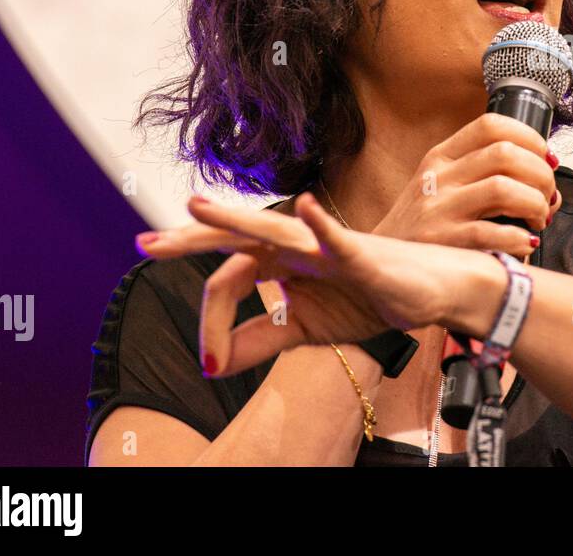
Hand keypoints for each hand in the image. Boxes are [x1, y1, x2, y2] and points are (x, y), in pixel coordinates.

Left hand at [139, 192, 453, 376]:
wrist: (427, 292)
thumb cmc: (368, 298)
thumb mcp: (304, 328)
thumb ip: (258, 338)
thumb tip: (209, 365)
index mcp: (278, 262)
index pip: (229, 282)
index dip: (215, 324)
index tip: (213, 361)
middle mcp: (295, 246)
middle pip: (235, 239)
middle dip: (190, 240)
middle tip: (145, 244)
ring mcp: (326, 244)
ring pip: (274, 229)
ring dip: (235, 219)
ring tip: (196, 207)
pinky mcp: (361, 252)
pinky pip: (338, 236)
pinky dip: (320, 223)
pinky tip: (304, 207)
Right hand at [370, 112, 562, 259]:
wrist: (382, 263)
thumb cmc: (424, 226)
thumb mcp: (442, 186)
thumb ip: (485, 175)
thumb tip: (546, 182)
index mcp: (442, 157)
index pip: (490, 125)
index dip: (530, 138)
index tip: (546, 158)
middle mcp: (438, 177)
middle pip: (505, 154)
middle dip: (540, 175)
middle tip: (547, 196)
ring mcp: (437, 209)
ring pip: (503, 188)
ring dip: (534, 204)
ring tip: (538, 220)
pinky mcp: (441, 242)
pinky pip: (491, 232)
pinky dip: (518, 238)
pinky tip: (524, 243)